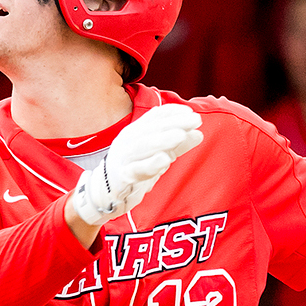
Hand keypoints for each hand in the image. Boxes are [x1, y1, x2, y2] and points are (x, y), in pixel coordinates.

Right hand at [67, 103, 204, 226]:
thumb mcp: (158, 154)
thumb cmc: (134, 169)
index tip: (191, 112)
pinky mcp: (121, 177)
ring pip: (142, 146)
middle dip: (174, 123)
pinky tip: (164, 160)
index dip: (172, 112)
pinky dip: (150, 164)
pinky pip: (135, 169)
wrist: (106, 193)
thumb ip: (177, 145)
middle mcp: (127, 141)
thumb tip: (199, 133)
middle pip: (151, 129)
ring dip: (162, 140)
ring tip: (181, 135)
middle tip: (195, 120)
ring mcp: (123, 159)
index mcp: (135, 132)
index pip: (154, 117)